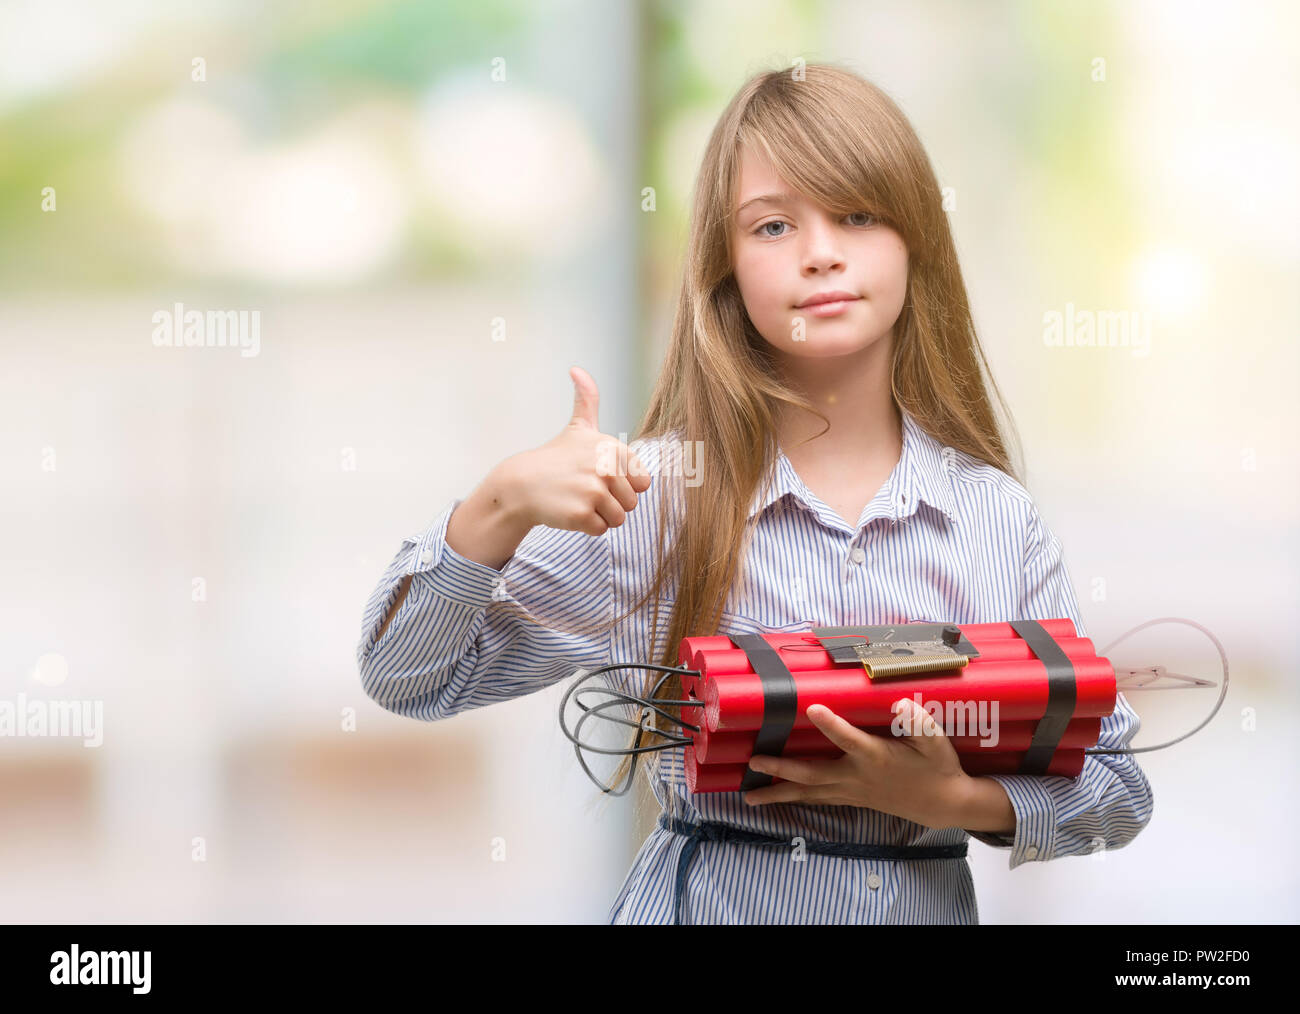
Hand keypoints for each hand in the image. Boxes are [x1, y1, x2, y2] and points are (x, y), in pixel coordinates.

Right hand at [496, 366, 652, 536]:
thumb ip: (586, 399)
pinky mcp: (581, 514)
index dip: (622, 485)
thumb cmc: (555, 459)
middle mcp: (605, 466)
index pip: (642, 482)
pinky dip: (587, 527)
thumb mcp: (578, 428)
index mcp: (612, 448)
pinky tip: (569, 512)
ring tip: (577, 501)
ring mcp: (592, 491)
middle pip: (632, 503)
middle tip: (584, 491)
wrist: (521, 484)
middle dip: (611, 503)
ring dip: (600, 516)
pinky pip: (601, 530)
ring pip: (619, 519)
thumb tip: (577, 369)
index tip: (598, 477)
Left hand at [742, 698, 973, 829]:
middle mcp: (858, 776)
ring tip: (749, 795)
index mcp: (877, 757)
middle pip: (814, 774)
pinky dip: (793, 799)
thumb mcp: (936, 743)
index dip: (831, 725)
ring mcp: (852, 790)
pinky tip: (772, 799)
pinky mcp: (850, 797)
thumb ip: (920, 723)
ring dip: (778, 793)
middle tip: (756, 761)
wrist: (942, 804)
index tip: (812, 708)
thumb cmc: (937, 767)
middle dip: (783, 768)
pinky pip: (817, 799)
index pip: (850, 739)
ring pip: (810, 793)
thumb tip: (902, 705)